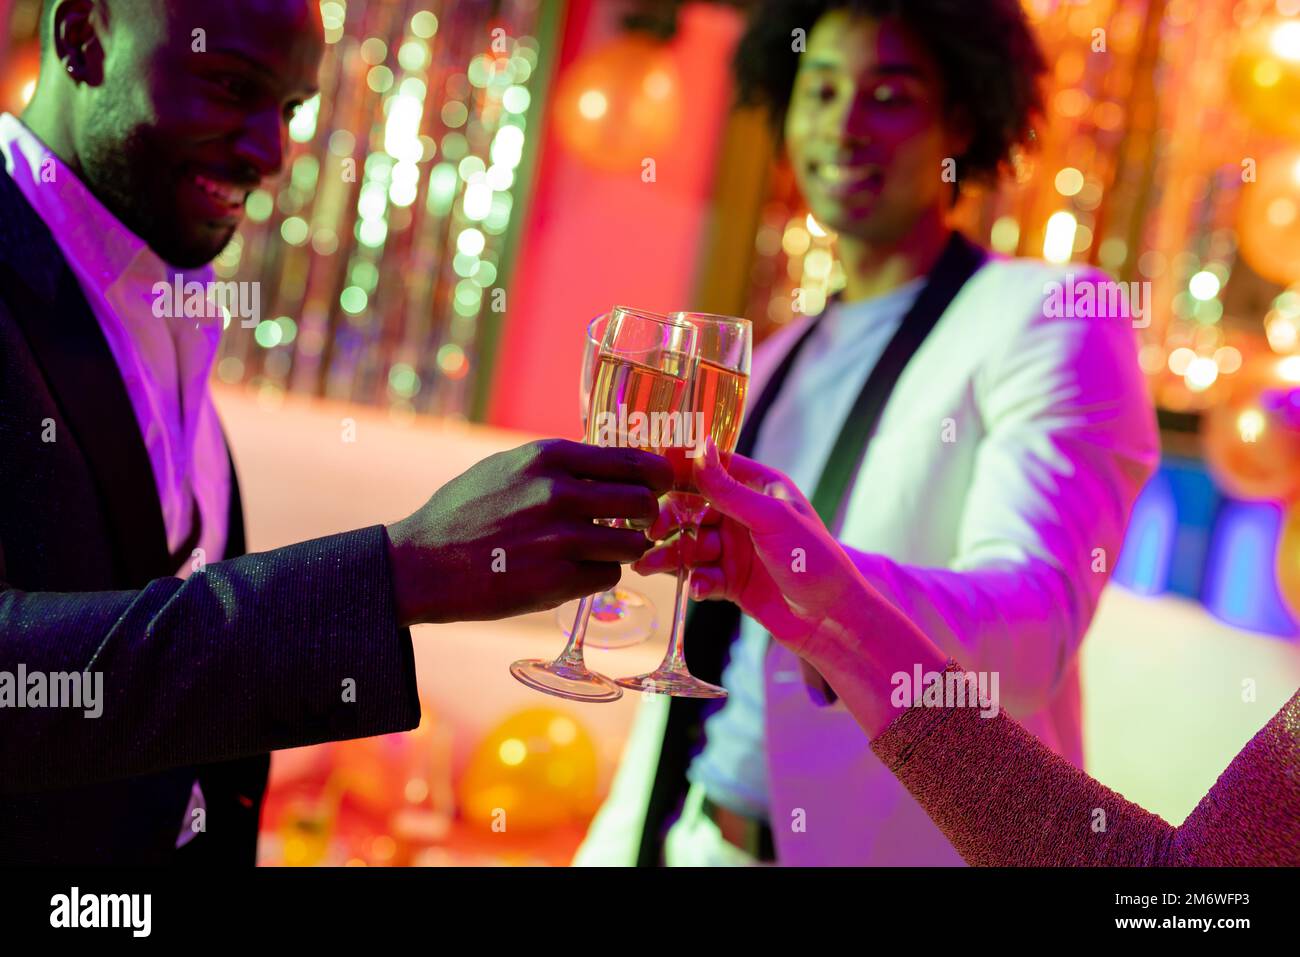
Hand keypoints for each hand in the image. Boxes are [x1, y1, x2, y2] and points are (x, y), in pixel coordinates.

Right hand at [385, 438, 672, 624]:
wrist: (420, 564)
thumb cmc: (464, 512)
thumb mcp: (507, 467)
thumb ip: (558, 465)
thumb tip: (612, 465)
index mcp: (548, 457)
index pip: (632, 461)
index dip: (657, 474)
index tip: (663, 482)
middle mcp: (558, 493)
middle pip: (643, 502)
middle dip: (647, 515)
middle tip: (637, 523)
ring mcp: (559, 540)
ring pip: (632, 544)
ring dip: (623, 549)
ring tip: (599, 550)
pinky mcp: (556, 582)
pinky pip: (607, 576)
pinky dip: (598, 575)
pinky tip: (572, 571)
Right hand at [634, 441, 859, 658]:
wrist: (830, 620)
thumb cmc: (812, 559)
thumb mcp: (770, 518)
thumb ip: (729, 489)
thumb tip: (698, 448)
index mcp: (760, 488)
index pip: (713, 467)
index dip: (682, 469)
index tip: (650, 476)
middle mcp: (745, 515)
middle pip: (693, 509)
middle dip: (670, 520)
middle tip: (650, 531)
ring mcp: (737, 549)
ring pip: (692, 545)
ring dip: (671, 554)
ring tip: (649, 566)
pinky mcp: (732, 581)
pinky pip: (701, 575)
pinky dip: (694, 581)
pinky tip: (698, 588)